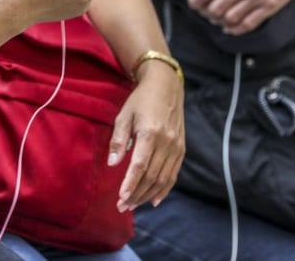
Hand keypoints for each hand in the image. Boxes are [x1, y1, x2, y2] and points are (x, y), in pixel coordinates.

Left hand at [108, 64, 184, 211]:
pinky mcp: (181, 149)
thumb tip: (113, 164)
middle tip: (122, 206)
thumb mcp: (124, 115)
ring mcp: (176, 146)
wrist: (166, 86)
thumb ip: (118, 140)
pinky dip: (164, 189)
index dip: (130, 184)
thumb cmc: (140, 100)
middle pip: (151, 176)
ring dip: (148, 195)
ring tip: (133, 204)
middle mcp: (166, 142)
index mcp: (150, 133)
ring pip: (163, 179)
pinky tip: (154, 200)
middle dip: (136, 194)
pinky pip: (173, 174)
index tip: (121, 198)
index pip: (140, 165)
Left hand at [187, 0, 294, 34]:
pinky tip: (228, 27)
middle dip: (206, 12)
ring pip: (231, 18)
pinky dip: (235, 29)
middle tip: (205, 12)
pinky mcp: (269, 6)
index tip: (193, 4)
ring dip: (219, 21)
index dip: (196, 0)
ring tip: (215, 18)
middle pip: (217, 7)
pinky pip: (248, 24)